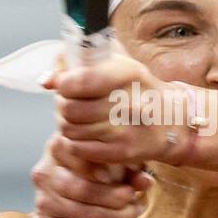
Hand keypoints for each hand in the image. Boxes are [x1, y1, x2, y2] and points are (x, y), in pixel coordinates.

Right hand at [31, 132, 151, 217]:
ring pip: (81, 213)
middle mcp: (44, 171)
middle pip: (80, 188)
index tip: (122, 180)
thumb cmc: (94, 179)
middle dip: (112, 200)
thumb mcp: (112, 168)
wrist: (68, 210)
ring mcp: (41, 199)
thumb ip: (129, 170)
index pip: (77, 156)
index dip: (100, 168)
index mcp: (58, 147)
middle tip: (135, 205)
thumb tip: (146, 181)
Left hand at [43, 52, 186, 167]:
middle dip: (63, 105)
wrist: (171, 121)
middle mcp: (128, 103)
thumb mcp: (118, 65)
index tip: (65, 84)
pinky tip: (86, 134)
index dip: (63, 84)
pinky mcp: (121, 153)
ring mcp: (125, 131)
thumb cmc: (138, 89)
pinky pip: (78, 149)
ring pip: (70, 129)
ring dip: (67, 124)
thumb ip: (80, 65)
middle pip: (69, 108)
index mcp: (128, 74)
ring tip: (79, 118)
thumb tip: (45, 79)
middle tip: (71, 103)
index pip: (79, 81)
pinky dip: (75, 142)